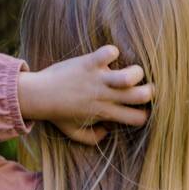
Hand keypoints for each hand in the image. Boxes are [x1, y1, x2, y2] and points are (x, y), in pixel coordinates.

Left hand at [16, 44, 152, 144]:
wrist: (39, 95)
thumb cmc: (57, 114)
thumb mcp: (73, 133)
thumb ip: (92, 138)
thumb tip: (107, 131)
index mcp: (105, 113)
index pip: (138, 118)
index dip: (144, 114)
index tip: (139, 107)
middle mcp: (105, 97)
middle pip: (141, 96)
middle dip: (149, 91)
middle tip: (142, 87)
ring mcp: (98, 79)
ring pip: (131, 75)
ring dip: (136, 71)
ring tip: (129, 71)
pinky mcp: (90, 63)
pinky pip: (109, 52)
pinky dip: (112, 51)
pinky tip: (107, 56)